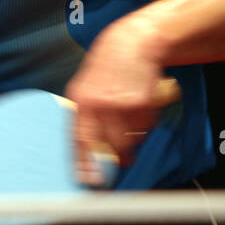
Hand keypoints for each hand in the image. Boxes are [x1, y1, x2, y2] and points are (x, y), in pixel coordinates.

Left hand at [65, 23, 177, 185]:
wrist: (133, 42)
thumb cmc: (107, 67)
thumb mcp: (85, 87)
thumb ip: (84, 115)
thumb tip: (85, 148)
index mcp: (80, 101)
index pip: (78, 140)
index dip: (83, 164)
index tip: (88, 182)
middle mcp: (98, 103)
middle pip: (108, 146)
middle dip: (116, 157)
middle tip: (122, 159)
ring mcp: (121, 103)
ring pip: (130, 138)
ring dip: (133, 137)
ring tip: (131, 119)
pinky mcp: (142, 101)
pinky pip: (146, 125)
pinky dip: (146, 121)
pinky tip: (141, 104)